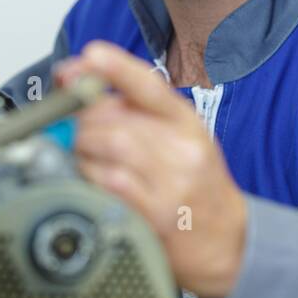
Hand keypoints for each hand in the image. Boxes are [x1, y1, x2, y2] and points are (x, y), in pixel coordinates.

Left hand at [56, 40, 247, 297]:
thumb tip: (85, 90)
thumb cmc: (198, 188)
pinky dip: (90, 176)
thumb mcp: (181, 139)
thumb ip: (139, 114)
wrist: (226, 242)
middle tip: (71, 127)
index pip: (149, 85)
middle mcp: (183, 147)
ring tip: (82, 154)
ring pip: (109, 146)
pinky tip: (90, 179)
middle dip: (82, 120)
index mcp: (186, 121)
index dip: (117, 66)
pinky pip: (109, 183)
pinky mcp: (156, 213)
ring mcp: (171, 181)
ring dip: (82, 148)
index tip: (90, 55)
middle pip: (116, 118)